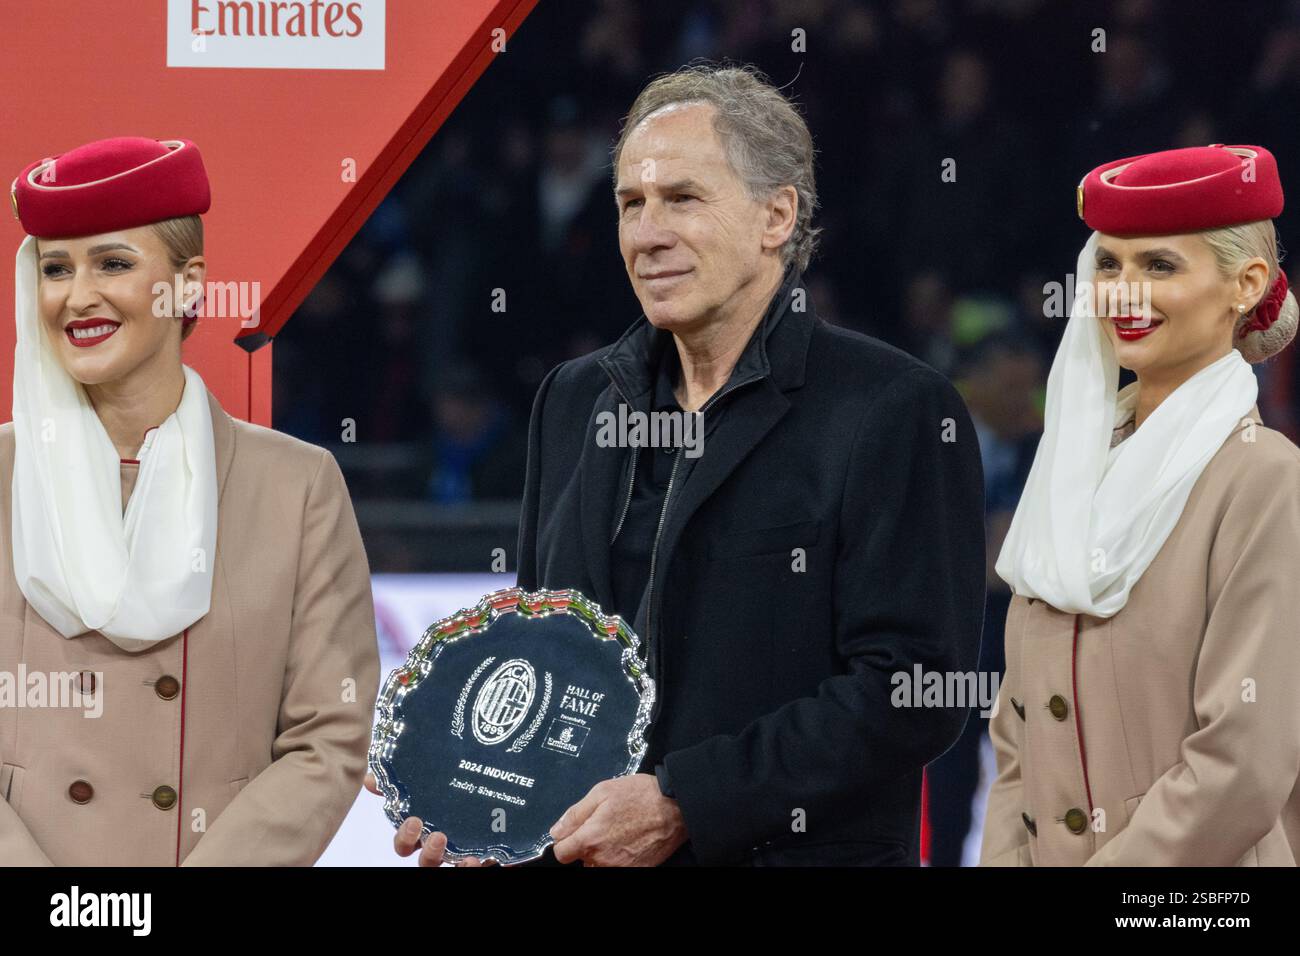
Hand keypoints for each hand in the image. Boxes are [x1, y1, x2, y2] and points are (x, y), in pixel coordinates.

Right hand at [363, 771, 497, 866]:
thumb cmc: (460, 788)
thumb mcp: (436, 778)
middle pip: (426, 861)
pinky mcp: (486, 856)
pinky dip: (481, 866)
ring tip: (466, 857)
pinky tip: (488, 858)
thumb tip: (369, 779)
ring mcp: (463, 852)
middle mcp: (443, 844)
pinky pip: (483, 868)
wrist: (500, 801)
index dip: (405, 837)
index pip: (406, 843)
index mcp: (427, 828)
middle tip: (438, 836)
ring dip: (458, 864)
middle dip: (429, 853)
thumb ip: (404, 778)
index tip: (413, 821)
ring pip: (451, 866)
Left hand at [549, 773, 687, 866]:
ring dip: (602, 854)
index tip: (573, 833)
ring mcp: (620, 867)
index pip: (561, 853)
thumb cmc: (642, 796)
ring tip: (618, 833)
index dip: (565, 841)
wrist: (676, 807)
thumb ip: (575, 813)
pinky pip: (618, 868)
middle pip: (582, 860)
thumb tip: (557, 829)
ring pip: (599, 866)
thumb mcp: (602, 792)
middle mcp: (603, 858)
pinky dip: (619, 858)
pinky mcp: (636, 870)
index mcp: (591, 838)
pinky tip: (629, 842)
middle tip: (603, 826)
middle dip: (587, 846)